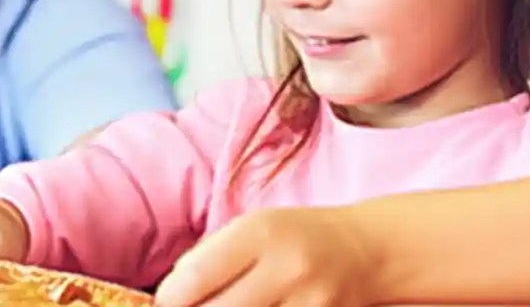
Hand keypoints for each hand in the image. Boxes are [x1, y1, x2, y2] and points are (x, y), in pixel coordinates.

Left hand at [155, 207, 382, 306]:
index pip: (196, 277)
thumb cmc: (292, 238)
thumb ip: (206, 260)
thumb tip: (168, 300)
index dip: (170, 300)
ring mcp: (311, 304)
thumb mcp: (248, 230)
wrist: (365, 252)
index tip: (164, 306)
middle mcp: (287, 269)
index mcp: (260, 233)